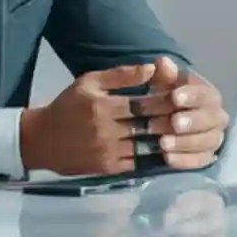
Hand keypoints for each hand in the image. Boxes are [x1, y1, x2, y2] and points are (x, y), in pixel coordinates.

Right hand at [20, 64, 175, 175]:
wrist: (42, 140)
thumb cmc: (67, 106)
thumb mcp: (89, 82)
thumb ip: (121, 75)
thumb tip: (151, 68)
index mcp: (103, 107)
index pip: (144, 104)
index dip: (168, 101)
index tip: (185, 97)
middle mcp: (107, 131)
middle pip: (149, 126)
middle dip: (174, 121)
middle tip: (194, 116)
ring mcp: (109, 152)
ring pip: (147, 146)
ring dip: (169, 141)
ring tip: (189, 134)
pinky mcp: (109, 168)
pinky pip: (139, 163)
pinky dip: (156, 157)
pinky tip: (172, 150)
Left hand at [142, 57, 229, 169]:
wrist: (170, 122)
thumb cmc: (167, 98)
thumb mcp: (164, 83)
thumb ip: (164, 74)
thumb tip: (162, 63)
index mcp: (208, 95)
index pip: (205, 94)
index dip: (192, 95)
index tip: (175, 97)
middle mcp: (217, 117)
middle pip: (210, 119)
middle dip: (191, 121)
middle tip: (173, 123)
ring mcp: (213, 138)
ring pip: (207, 142)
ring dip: (185, 143)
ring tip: (163, 143)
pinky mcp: (206, 157)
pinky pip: (200, 161)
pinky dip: (184, 160)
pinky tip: (167, 158)